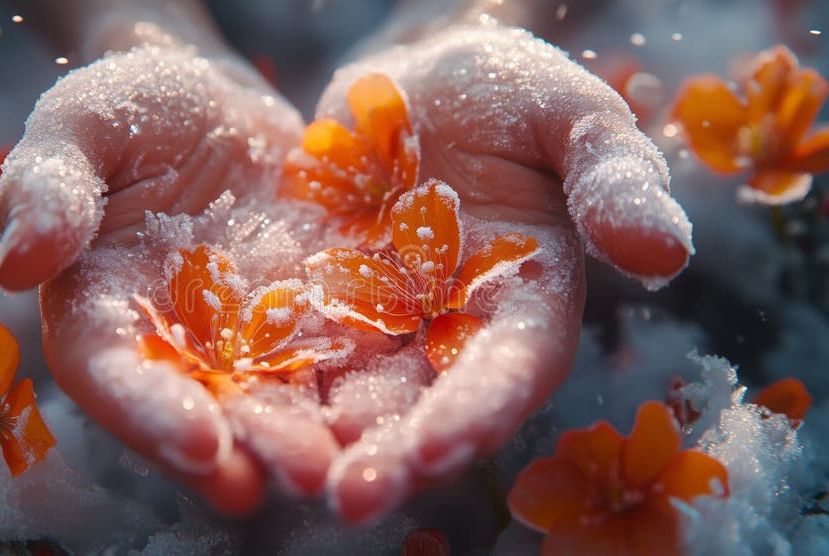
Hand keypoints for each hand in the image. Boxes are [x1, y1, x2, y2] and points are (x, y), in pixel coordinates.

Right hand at [0, 8, 339, 512]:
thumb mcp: (83, 125)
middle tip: (294, 476)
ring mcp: (248, 334)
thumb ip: (48, 184)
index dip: (149, 410)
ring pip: (273, 395)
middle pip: (203, 404)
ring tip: (346, 464)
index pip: (112, 369)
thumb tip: (18, 261)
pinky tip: (392, 411)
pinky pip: (336, 354)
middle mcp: (174, 339)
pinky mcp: (310, 313)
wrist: (218, 107)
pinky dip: (358, 384)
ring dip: (307, 434)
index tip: (198, 443)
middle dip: (247, 446)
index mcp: (101, 305)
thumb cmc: (135, 110)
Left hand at [315, 8, 692, 521]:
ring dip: (321, 436)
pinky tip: (233, 407)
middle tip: (351, 496)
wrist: (408, 81)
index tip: (440, 448)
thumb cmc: (502, 92)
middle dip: (393, 453)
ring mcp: (378, 323)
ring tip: (282, 471)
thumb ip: (611, 175)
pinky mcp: (316, 303)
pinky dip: (268, 379)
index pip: (509, 369)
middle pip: (425, 404)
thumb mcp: (565, 113)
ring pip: (351, 391)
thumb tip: (666, 251)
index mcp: (524, 301)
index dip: (481, 410)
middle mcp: (452, 331)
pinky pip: (289, 347)